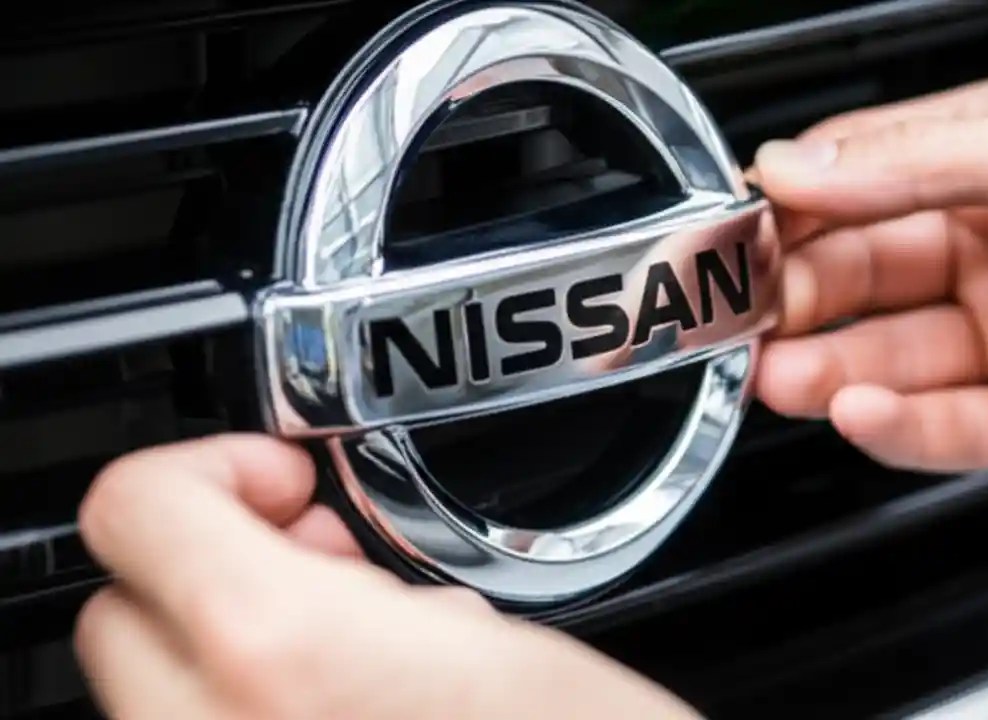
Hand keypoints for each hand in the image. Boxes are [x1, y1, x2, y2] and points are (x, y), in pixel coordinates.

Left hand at [74, 434, 697, 719]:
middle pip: (124, 607)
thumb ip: (372, 570)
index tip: (283, 477)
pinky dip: (250, 707)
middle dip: (214, 558)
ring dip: (227, 636)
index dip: (211, 465)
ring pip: (151, 688)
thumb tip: (318, 548)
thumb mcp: (502, 633)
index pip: (139, 506)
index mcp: (282, 656)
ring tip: (344, 633)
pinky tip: (350, 704)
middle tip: (321, 553)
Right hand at [752, 68, 987, 484]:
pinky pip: (948, 425)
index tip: (739, 231)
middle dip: (800, 295)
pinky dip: (896, 425)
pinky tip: (858, 411)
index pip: (866, 182)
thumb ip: (912, 165)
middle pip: (867, 274)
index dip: (799, 208)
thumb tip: (797, 168)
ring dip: (828, 368)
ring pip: (894, 356)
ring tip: (777, 375)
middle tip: (742, 315)